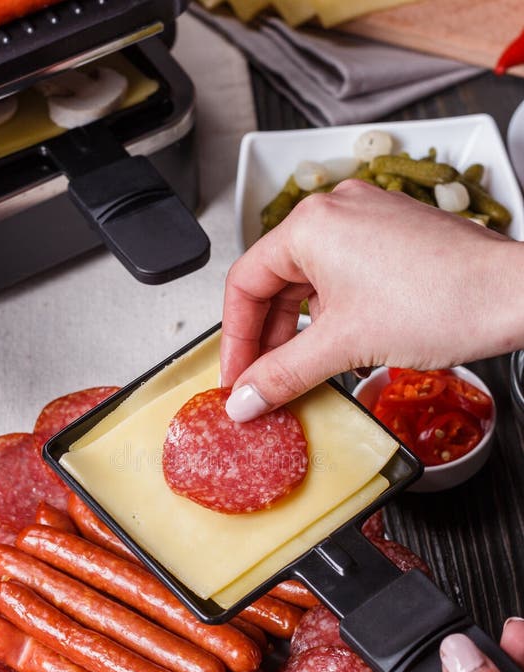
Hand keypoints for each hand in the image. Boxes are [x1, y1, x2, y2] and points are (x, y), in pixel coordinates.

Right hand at [221, 181, 522, 420]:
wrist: (515, 295)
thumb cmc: (444, 301)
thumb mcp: (344, 346)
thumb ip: (283, 376)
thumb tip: (245, 399)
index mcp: (311, 225)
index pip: (245, 283)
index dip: (235, 339)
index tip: (237, 377)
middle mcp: (336, 212)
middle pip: (275, 283)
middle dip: (267, 340)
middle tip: (262, 384)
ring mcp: (367, 221)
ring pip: (310, 283)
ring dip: (299, 332)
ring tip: (298, 375)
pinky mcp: (391, 238)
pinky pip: (341, 278)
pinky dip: (330, 316)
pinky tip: (335, 350)